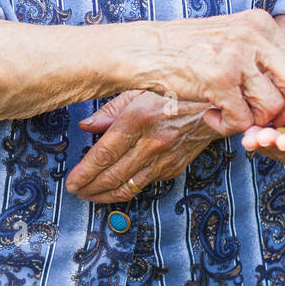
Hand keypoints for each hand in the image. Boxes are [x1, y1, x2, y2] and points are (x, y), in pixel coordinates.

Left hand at [66, 90, 216, 203]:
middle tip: (76, 191)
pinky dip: (126, 191)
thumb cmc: (173, 93)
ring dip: (104, 195)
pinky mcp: (173, 169)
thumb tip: (86, 126)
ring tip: (89, 195)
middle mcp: (151, 143)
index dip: (85, 172)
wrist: (213, 106)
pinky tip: (113, 190)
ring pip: (128, 186)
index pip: (104, 153)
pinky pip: (144, 185)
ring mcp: (164, 159)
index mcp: (138, 119)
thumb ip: (110, 110)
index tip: (71, 181)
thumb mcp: (138, 89)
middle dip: (89, 187)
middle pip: (112, 175)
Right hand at [125, 9, 284, 135]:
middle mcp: (253, 35)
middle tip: (275, 126)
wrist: (146, 50)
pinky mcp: (218, 79)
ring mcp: (236, 56)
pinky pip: (242, 120)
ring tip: (230, 115)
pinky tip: (212, 117)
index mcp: (261, 24)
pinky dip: (230, 128)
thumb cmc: (189, 50)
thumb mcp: (233, 39)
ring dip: (254, 122)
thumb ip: (263, 58)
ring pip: (271, 106)